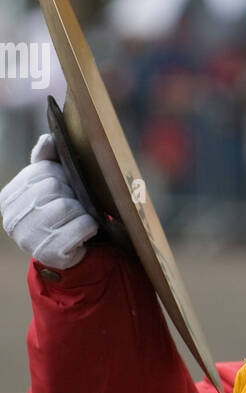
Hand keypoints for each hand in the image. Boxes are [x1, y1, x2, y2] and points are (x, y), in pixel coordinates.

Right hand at [0, 133, 98, 268]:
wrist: (65, 251)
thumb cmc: (57, 212)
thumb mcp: (48, 184)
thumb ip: (45, 160)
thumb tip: (48, 138)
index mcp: (8, 198)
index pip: (41, 171)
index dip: (60, 176)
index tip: (63, 187)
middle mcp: (12, 219)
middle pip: (54, 187)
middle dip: (71, 193)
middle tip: (74, 204)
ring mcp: (29, 239)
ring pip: (67, 206)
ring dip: (81, 210)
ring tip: (78, 218)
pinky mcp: (51, 253)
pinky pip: (82, 226)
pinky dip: (90, 226)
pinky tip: (84, 231)